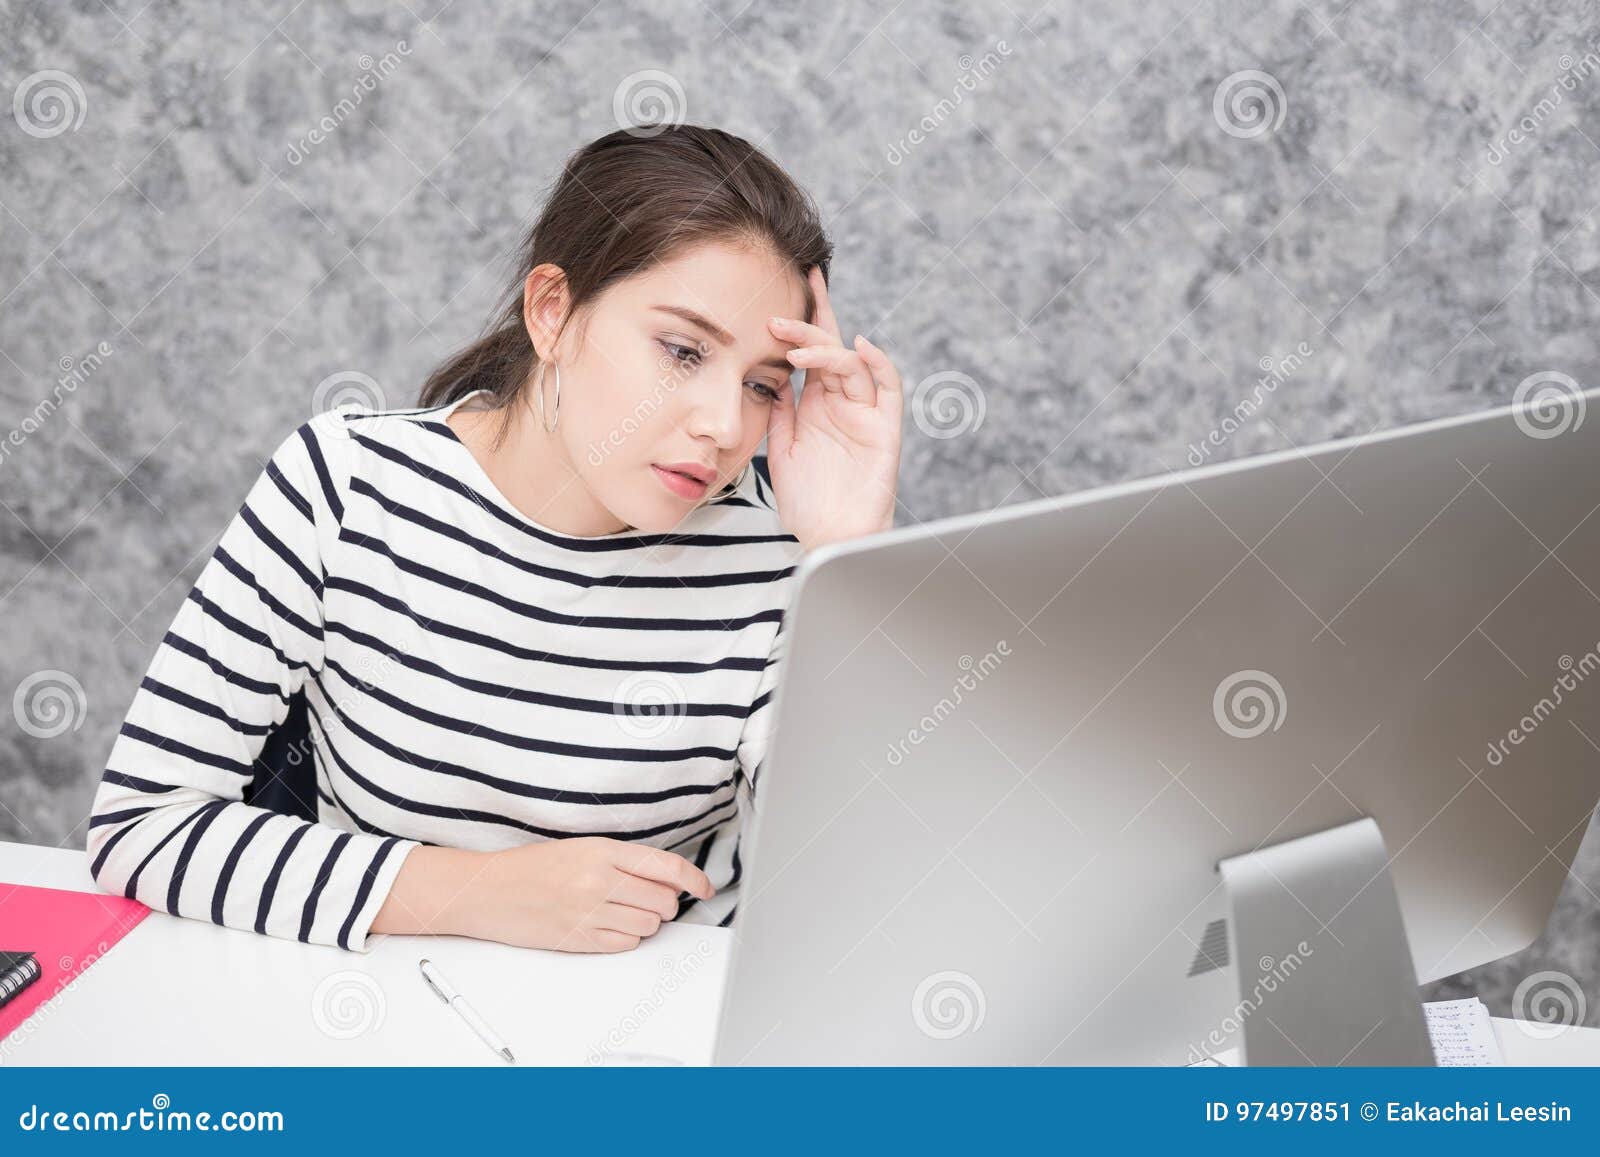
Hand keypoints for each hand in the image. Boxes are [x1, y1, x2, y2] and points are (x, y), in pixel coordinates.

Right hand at [373, 837, 714, 952]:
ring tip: (623, 910)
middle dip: (665, 902)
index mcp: (602, 851)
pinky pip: (626, 943)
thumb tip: (665, 877)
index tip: (705, 886)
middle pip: (663, 900)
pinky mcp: (581, 939)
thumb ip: (622, 860)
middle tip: (650, 898)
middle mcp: (600, 882)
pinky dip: (627, 937)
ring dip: (646, 921)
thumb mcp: (580, 849)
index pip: (666, 867)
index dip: (694, 878)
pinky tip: (610, 924)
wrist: (488, 892)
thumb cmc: (530, 868)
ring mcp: (590, 913)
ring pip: (648, 925)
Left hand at [766, 265, 902, 552]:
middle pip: (831, 346)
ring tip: (796, 345)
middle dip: (811, 320)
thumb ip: (778, 410)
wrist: (828, 539)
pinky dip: (878, 364)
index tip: (787, 281)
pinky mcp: (884, 430)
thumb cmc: (806, 502)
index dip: (803, 316)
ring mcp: (865, 413)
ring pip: (852, 363)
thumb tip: (770, 372)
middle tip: (782, 307)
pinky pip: (888, 388)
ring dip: (826, 347)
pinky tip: (860, 347)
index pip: (810, 349)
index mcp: (815, 403)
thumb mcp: (779, 449)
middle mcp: (841, 402)